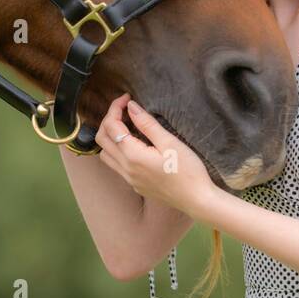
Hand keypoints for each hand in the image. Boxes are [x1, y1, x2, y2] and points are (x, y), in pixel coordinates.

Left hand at [94, 93, 216, 218]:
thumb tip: (131, 106)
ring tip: (126, 125)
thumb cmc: (188, 171)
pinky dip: (117, 150)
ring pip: (106, 154)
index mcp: (132, 156)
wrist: (197, 200)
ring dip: (110, 136)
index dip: (115, 108)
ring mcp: (129, 180)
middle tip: (124, 109)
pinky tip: (133, 144)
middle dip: (108, 120)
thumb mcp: (169, 142)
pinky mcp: (136, 185)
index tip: (127, 97)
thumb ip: (147, 124)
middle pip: (101, 140)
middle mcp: (125, 169)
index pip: (111, 126)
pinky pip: (116, 165)